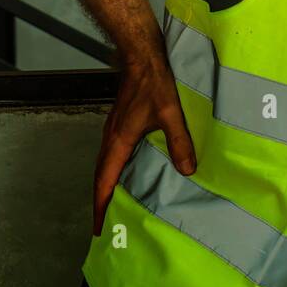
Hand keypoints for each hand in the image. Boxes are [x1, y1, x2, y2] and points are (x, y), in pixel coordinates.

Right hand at [91, 52, 196, 236]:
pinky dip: (113, 172)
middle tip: (106, 226)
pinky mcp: (118, 125)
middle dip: (101, 203)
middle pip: (99, 178)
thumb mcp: (170, 113)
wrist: (142, 57)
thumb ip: (179, 142)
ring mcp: (112, 131)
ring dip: (106, 187)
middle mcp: (110, 139)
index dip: (101, 206)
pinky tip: (126, 176)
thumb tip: (187, 171)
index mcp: (118, 141)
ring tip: (114, 207)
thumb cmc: (154, 84)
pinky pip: (111, 156)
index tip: (99, 229)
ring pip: (104, 166)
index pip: (104, 181)